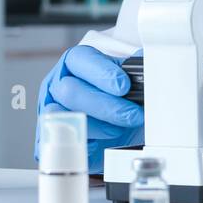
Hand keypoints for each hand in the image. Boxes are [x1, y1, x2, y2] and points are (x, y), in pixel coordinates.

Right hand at [34, 45, 144, 173]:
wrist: (111, 126)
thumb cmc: (115, 98)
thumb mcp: (127, 80)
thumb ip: (136, 71)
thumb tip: (152, 67)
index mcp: (75, 63)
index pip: (81, 59)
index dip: (102, 72)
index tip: (124, 86)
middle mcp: (59, 84)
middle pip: (71, 91)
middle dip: (107, 106)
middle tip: (133, 115)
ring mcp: (51, 110)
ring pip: (63, 116)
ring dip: (97, 126)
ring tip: (118, 129)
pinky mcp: (51, 137)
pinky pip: (57, 141)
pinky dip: (80, 143)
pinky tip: (100, 143)